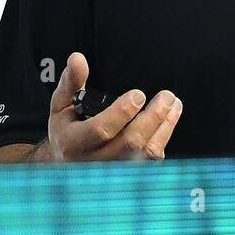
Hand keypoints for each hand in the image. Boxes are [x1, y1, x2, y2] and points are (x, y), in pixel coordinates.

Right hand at [36, 52, 183, 161]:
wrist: (66, 166)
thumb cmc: (67, 130)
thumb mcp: (62, 106)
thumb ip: (71, 82)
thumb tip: (77, 58)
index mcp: (73, 143)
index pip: (101, 130)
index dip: (121, 113)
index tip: (138, 94)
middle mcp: (93, 162)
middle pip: (129, 143)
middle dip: (152, 117)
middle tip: (166, 95)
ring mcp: (112, 173)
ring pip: (145, 154)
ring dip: (164, 126)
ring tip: (173, 103)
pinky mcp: (129, 177)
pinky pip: (152, 160)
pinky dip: (164, 136)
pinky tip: (170, 117)